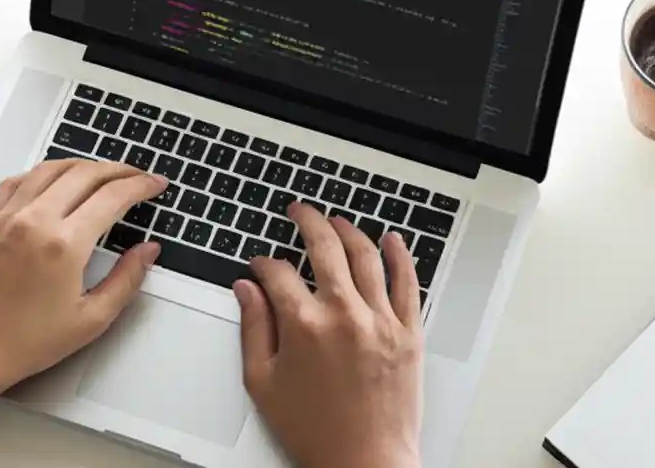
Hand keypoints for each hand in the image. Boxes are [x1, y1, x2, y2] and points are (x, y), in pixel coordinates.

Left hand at [0, 159, 166, 397]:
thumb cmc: (29, 342)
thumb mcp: (92, 319)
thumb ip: (127, 279)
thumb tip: (149, 249)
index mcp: (64, 245)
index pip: (112, 197)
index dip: (141, 186)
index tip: (156, 184)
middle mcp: (34, 221)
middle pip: (85, 174)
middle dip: (118, 170)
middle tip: (137, 177)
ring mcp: (6, 217)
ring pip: (51, 169)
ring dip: (83, 166)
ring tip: (103, 174)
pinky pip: (17, 181)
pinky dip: (43, 173)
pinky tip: (55, 180)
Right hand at [235, 204, 423, 467]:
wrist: (365, 461)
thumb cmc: (314, 430)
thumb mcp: (263, 383)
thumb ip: (253, 328)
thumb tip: (246, 289)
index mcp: (304, 325)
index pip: (279, 273)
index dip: (264, 264)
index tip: (260, 265)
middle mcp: (344, 314)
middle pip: (325, 246)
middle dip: (308, 221)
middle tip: (300, 211)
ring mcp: (381, 320)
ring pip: (366, 256)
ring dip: (349, 230)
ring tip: (337, 220)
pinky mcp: (409, 332)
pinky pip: (408, 282)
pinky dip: (400, 256)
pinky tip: (393, 240)